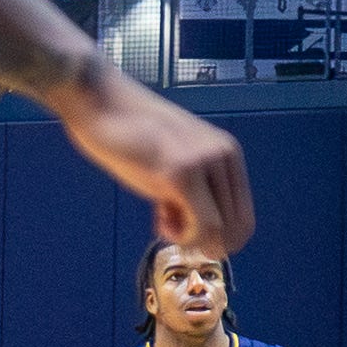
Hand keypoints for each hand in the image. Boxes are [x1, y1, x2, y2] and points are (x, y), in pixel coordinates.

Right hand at [42, 60, 254, 253]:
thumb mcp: (173, 162)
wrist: (102, 104)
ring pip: (221, 230)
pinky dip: (183, 237)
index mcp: (227, 153)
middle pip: (238, 228)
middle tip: (173, 227)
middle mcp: (224, 156)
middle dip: (205, 242)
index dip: (218, 238)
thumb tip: (203, 235)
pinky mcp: (182, 173)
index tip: (187, 231)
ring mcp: (206, 163)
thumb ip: (193, 190)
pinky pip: (201, 226)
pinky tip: (158, 216)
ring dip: (192, 239)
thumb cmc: (130, 135)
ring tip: (163, 218)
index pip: (244, 216)